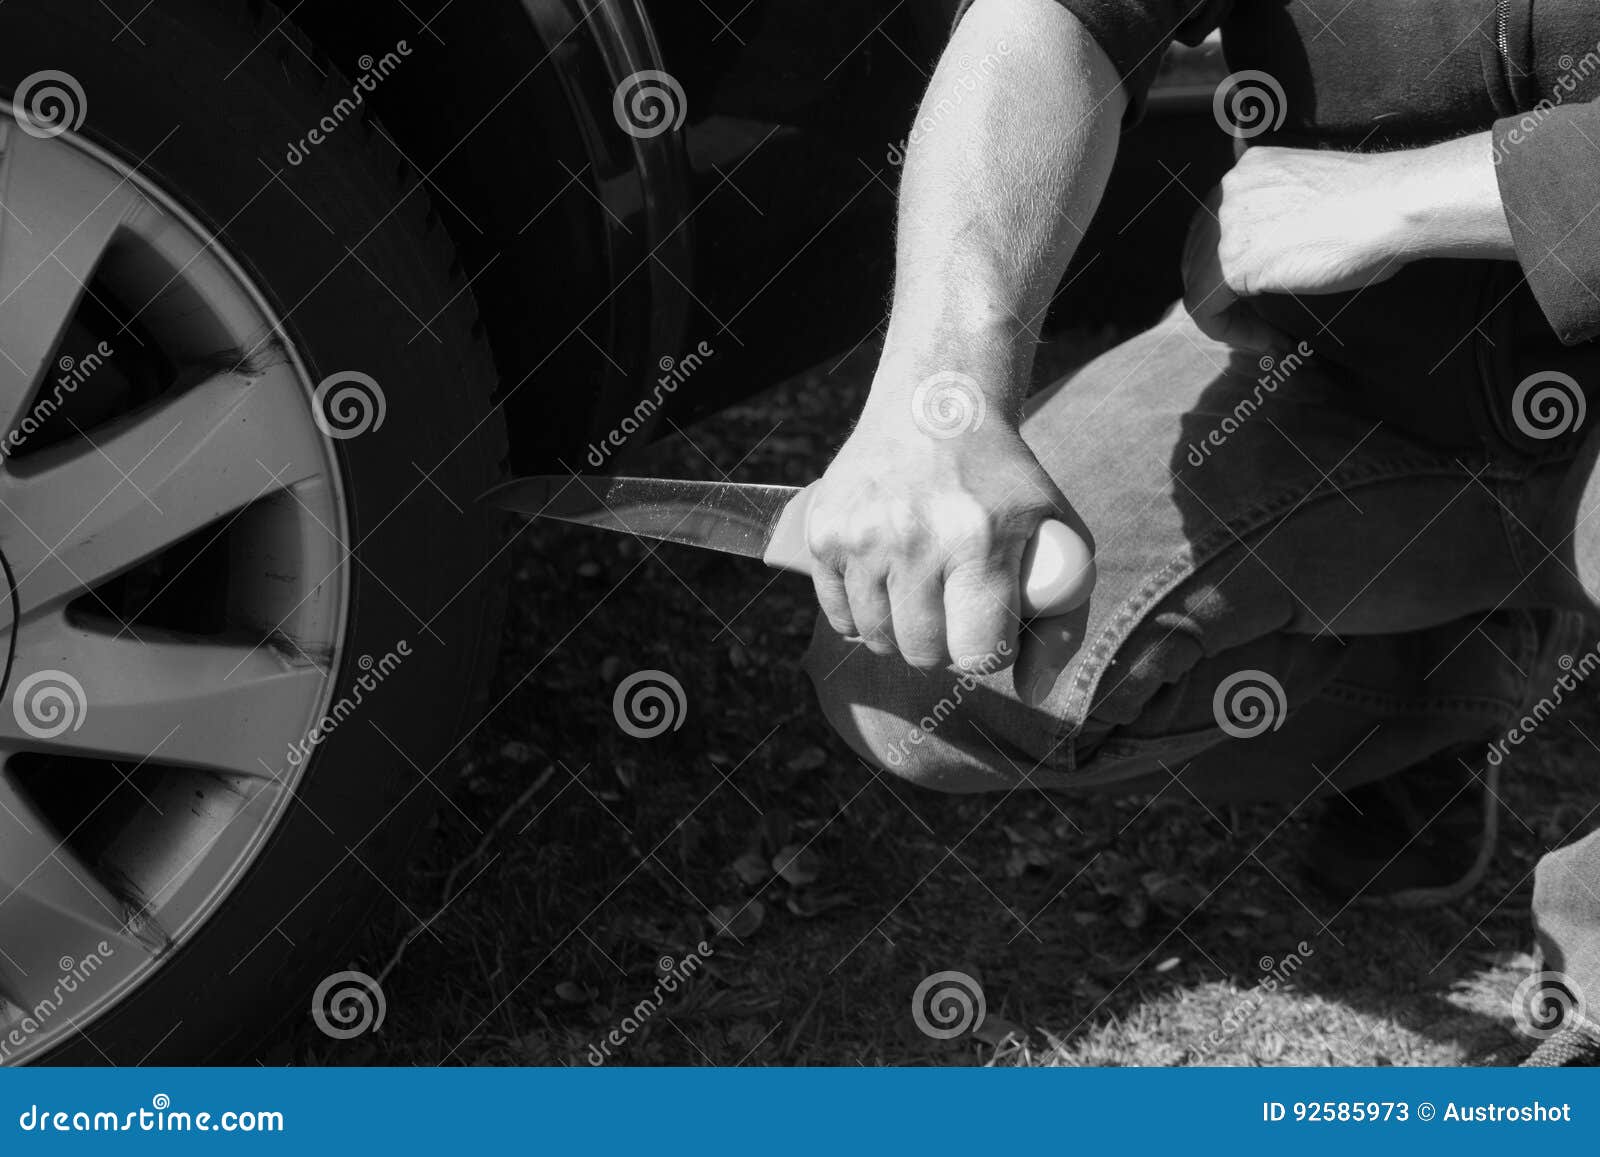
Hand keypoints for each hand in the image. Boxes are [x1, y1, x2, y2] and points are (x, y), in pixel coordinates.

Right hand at [806, 370, 1067, 682]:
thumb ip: (1062, 622)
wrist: (935, 405)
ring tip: (924, 591)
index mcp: (980, 540)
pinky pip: (839, 617)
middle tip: (957, 608)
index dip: (990, 653)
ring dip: (904, 631)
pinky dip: (863, 614)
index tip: (994, 628)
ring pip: (878, 641)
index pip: (978, 654)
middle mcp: (915, 539)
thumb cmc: (1005, 484)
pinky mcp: (825, 533)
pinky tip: (887, 580)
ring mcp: (862, 536)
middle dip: (947, 645)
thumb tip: (1033, 695)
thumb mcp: (1059, 536)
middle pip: (925, 655)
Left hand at [1183, 147, 1412, 347]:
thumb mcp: (1314, 200)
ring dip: (1229, 316)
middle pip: (1200, 254)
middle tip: (1258, 322)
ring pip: (1198, 282)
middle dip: (1224, 294)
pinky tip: (1266, 341)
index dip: (1231, 266)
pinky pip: (1204, 308)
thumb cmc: (1377, 208)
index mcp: (1248, 171)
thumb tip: (1271, 256)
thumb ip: (1282, 216)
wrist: (1394, 206)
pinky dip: (1228, 331)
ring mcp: (1225, 225)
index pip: (1216, 225)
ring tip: (1267, 337)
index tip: (1262, 293)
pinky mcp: (1230, 263)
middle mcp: (1229, 190)